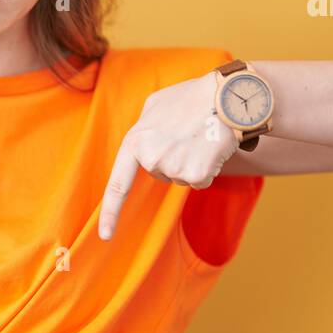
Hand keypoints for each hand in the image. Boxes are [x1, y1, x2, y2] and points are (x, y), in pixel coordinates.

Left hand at [98, 72, 237, 239]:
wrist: (226, 96)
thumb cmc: (191, 98)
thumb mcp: (155, 105)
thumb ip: (143, 129)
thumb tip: (143, 144)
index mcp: (135, 142)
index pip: (118, 184)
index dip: (111, 212)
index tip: (106, 235)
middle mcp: (151, 159)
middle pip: (161, 174)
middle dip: (173, 158)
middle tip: (186, 134)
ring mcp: (173, 168)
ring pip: (182, 177)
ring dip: (192, 161)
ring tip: (200, 137)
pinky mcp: (196, 175)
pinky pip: (200, 180)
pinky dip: (207, 167)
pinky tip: (211, 147)